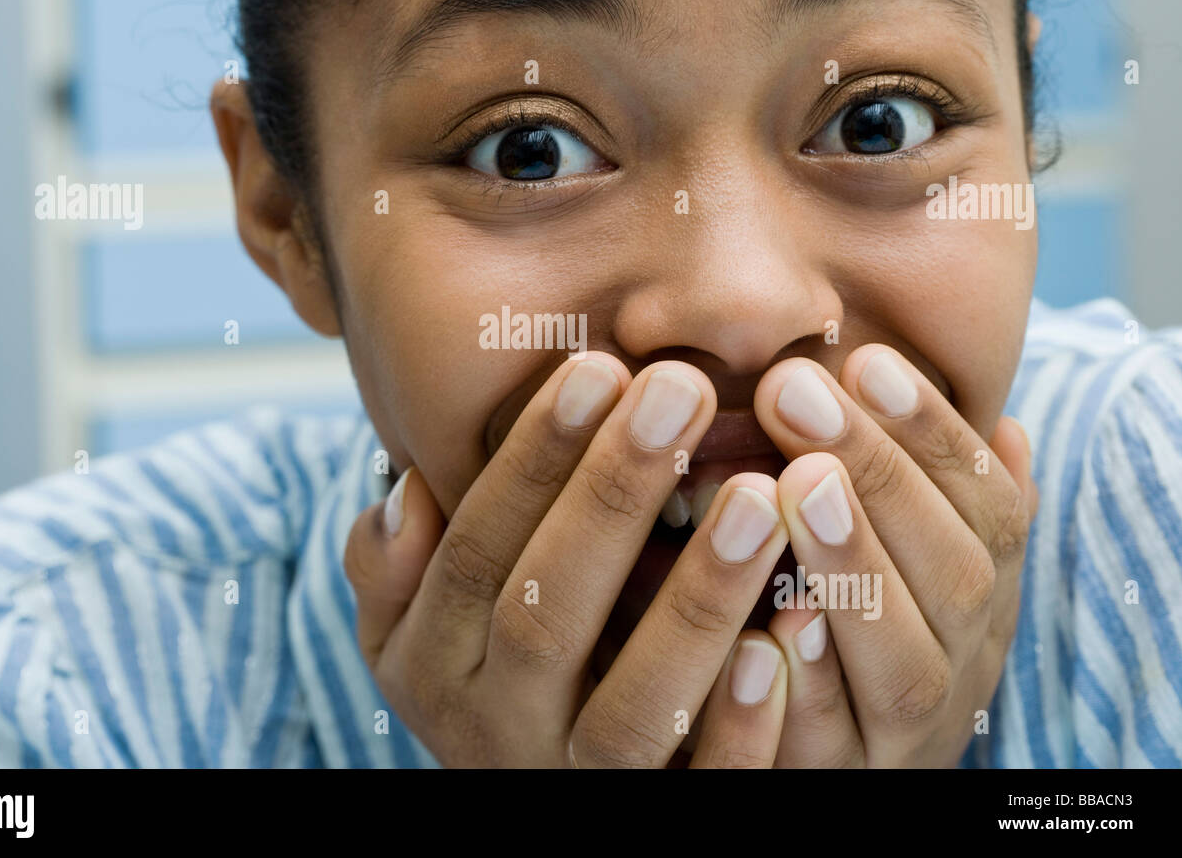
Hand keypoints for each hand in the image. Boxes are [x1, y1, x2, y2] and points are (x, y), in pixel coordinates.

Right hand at [344, 355, 793, 766]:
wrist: (525, 796)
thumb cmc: (481, 667)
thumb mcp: (409, 627)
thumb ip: (392, 565)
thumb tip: (408, 491)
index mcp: (434, 662)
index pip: (475, 549)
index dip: (532, 461)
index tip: (596, 368)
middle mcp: (495, 727)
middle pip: (546, 612)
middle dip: (611, 497)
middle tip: (679, 392)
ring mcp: (577, 782)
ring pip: (633, 705)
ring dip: (695, 601)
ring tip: (760, 495)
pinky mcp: (660, 818)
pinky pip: (704, 786)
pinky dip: (745, 724)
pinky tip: (789, 635)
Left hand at [749, 345, 1038, 766]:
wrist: (821, 765)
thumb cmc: (860, 639)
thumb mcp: (913, 565)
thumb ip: (941, 499)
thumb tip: (1008, 427)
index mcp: (979, 603)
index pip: (986, 511)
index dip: (932, 434)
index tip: (866, 361)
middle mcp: (957, 669)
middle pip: (951, 579)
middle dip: (881, 478)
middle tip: (800, 396)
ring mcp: (899, 737)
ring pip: (905, 669)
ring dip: (854, 568)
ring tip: (794, 484)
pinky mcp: (834, 783)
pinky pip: (830, 749)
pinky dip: (808, 690)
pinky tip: (767, 624)